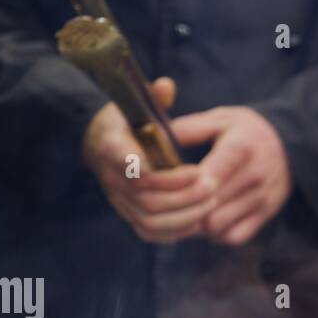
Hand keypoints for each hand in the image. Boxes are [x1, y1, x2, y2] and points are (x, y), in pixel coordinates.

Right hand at [82, 77, 218, 242]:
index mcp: (111, 146)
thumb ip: (153, 96)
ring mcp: (119, 200)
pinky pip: (152, 232)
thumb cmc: (129, 121)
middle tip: (212, 186)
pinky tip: (200, 219)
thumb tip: (166, 86)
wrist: (104, 143)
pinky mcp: (129, 216)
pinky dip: (177, 230)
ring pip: (150, 219)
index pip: (128, 164)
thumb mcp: (136, 103)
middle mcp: (111, 177)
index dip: (161, 174)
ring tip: (211, 202)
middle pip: (147, 197)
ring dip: (184, 215)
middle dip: (184, 194)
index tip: (193, 170)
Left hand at [169, 106, 292, 246]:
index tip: (167, 187)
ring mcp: (262, 198)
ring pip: (218, 226)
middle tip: (166, 203)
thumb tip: (157, 144)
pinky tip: (209, 219)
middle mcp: (254, 176)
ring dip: (196, 223)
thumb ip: (189, 129)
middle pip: (208, 206)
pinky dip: (216, 234)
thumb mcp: (221, 118)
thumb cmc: (246, 131)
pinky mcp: (266, 214)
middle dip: (182, 207)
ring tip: (186, 211)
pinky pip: (234, 237)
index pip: (209, 177)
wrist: (290, 144)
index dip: (183, 188)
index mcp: (241, 148)